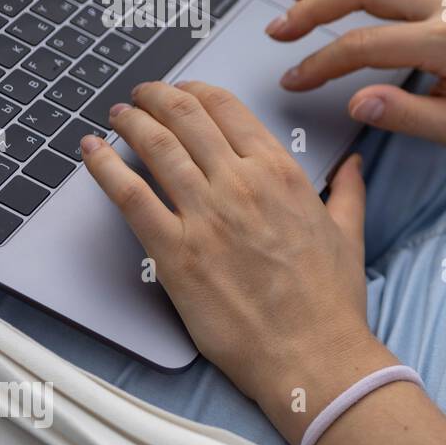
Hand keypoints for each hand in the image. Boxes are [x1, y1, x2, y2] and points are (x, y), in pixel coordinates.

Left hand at [80, 80, 378, 432]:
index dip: (198, 92)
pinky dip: (105, 167)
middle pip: (186, 117)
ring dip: (130, 122)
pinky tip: (92, 152)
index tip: (184, 91)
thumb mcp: (349, 233)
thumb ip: (347, 190)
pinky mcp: (175, 252)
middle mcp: (241, 184)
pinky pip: (129, 196)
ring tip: (118, 116)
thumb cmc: (330, 301)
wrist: (312, 353)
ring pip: (155, 147)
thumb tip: (352, 164)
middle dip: (157, 97)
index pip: (229, 109)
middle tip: (142, 96)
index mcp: (282, 174)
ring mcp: (204, 216)